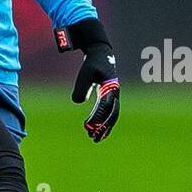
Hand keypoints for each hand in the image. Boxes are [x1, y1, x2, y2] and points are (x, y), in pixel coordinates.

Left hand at [56, 19, 118, 142]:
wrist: (100, 54)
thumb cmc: (92, 63)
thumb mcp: (85, 73)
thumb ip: (81, 87)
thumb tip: (78, 102)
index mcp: (110, 87)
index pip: (104, 106)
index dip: (97, 117)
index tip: (88, 126)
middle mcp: (114, 93)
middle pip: (112, 114)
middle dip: (103, 127)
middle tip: (93, 137)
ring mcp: (113, 96)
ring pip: (111, 116)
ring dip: (104, 127)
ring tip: (94, 138)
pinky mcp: (109, 97)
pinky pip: (108, 113)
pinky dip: (103, 122)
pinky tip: (96, 130)